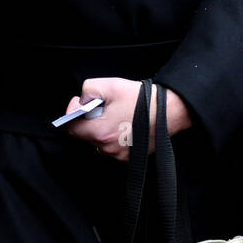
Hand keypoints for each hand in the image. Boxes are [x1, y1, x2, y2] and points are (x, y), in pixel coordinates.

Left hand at [64, 77, 192, 161]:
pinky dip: (114, 137)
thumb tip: (79, 102)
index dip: (74, 114)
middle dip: (90, 120)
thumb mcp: (110, 85)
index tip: (84, 103)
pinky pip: (112, 148)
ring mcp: (119, 155)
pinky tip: (125, 124)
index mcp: (100, 132)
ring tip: (116, 115)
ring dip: (102, 129)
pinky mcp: (129, 157)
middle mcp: (107, 148)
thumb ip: (87, 91)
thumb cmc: (142, 98)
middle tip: (104, 107)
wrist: (170, 111)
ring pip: (99, 142)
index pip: (72, 128)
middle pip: (86, 136)